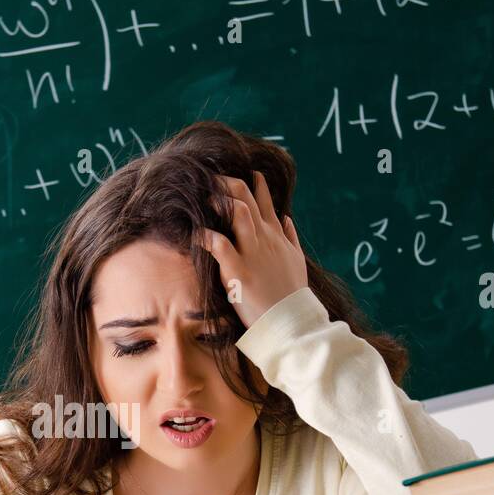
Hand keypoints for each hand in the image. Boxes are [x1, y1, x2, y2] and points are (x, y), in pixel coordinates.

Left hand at [199, 171, 308, 328]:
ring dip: (219, 201)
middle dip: (227, 183)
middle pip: (246, 198)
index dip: (254, 184)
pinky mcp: (239, 271)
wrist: (292, 320)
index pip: (265, 201)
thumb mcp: (296, 261)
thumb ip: (290, 237)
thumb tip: (286, 218)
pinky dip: (206, 236)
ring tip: (205, 197)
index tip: (243, 173)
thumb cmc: (292, 293)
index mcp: (276, 236)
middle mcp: (265, 238)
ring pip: (237, 211)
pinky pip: (219, 244)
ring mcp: (253, 252)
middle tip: (211, 178)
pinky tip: (196, 235)